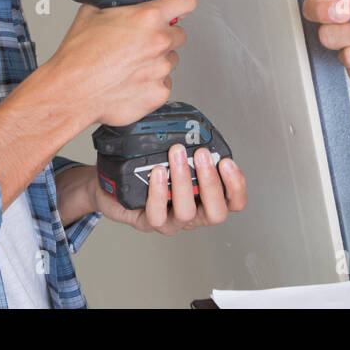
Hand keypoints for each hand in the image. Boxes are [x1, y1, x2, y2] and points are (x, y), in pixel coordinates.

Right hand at [44, 0, 196, 127]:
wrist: (71, 92)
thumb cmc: (78, 57)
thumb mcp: (92, 14)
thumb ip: (114, 5)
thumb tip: (118, 3)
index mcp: (147, 18)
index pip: (186, 2)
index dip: (181, 4)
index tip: (178, 8)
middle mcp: (159, 42)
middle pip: (179, 34)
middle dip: (164, 36)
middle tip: (141, 42)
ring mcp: (161, 69)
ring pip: (170, 60)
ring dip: (156, 61)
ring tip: (130, 65)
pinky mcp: (159, 93)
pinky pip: (163, 84)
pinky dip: (151, 83)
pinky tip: (131, 81)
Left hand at [93, 144, 246, 235]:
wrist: (113, 182)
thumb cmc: (147, 167)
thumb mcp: (174, 155)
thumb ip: (192, 147)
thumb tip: (199, 126)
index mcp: (206, 198)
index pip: (233, 202)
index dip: (236, 186)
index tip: (227, 162)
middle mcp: (193, 213)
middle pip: (217, 213)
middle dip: (211, 182)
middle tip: (201, 155)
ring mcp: (172, 221)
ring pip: (186, 212)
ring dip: (183, 181)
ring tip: (176, 155)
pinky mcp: (149, 223)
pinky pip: (157, 215)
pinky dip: (159, 193)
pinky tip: (157, 172)